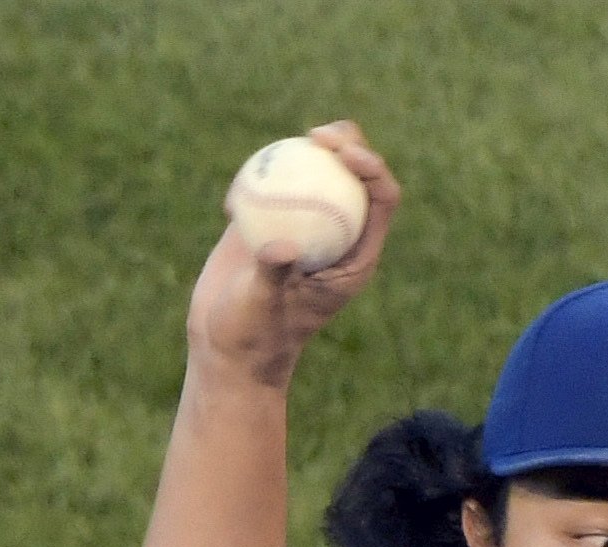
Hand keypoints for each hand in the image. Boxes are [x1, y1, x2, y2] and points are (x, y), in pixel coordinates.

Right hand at [183, 121, 402, 387]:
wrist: (226, 349)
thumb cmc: (253, 337)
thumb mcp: (262, 308)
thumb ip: (273, 275)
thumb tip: (281, 246)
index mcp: (356, 256)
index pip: (381, 199)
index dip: (371, 167)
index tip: (343, 153)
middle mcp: (337, 237)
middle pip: (355, 176)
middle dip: (346, 142)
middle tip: (315, 135)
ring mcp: (305, 227)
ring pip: (315, 174)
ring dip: (300, 153)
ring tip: (277, 148)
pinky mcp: (271, 224)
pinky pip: (271, 188)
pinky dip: (252, 185)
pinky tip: (231, 203)